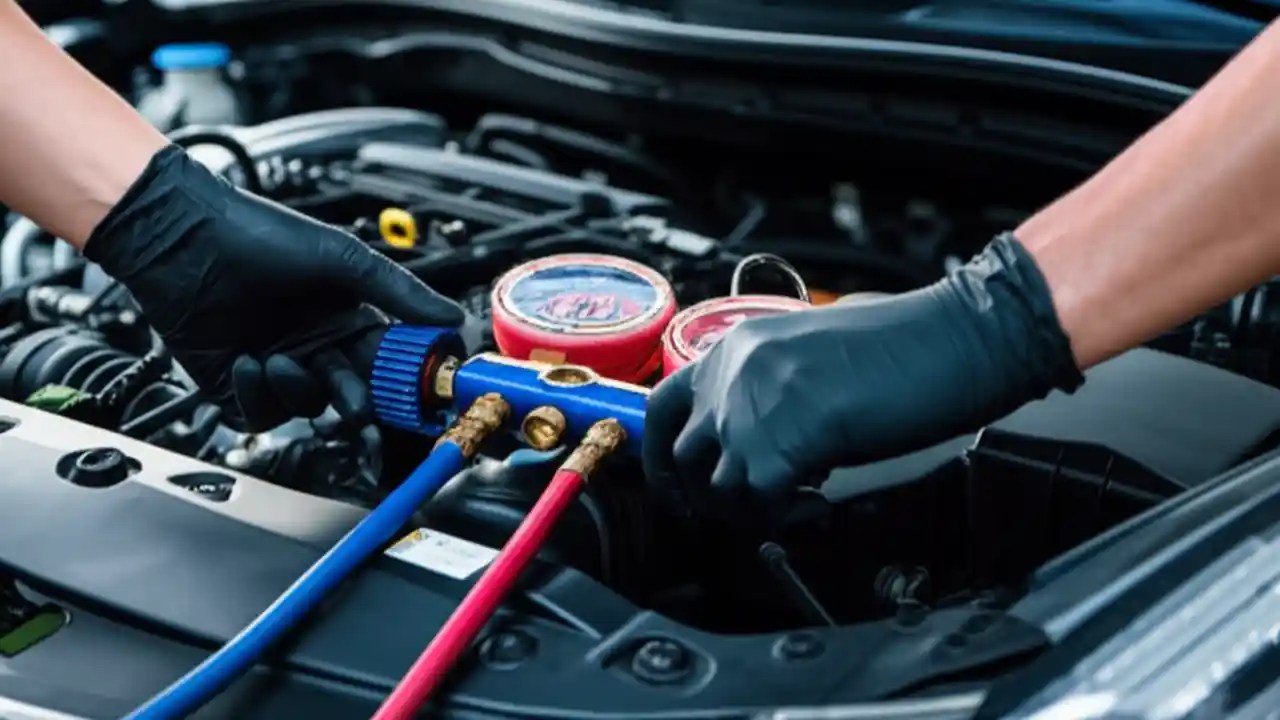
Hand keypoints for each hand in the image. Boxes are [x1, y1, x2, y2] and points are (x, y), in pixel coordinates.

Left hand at [84, 145, 463, 430]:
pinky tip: (248, 363)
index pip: (390, 362)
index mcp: (347, 318)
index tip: (416, 388)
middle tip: (356, 401)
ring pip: (309, 409)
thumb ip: (400, 291)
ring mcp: (278, 367)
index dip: (404, 379)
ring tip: (276, 358)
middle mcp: (315, 345)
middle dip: (357, 401)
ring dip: (297, 389)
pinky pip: (261, 415)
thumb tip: (451, 316)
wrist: (181, 238)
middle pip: (354, 395)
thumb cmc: (256, 233)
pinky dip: (257, 395)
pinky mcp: (237, 385)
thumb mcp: (340, 257)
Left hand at [643, 234, 1082, 519]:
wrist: (951, 340)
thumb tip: (747, 449)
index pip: (661, 405)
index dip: (661, 455)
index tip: (678, 486)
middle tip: (747, 510)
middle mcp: (731, 375)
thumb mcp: (810, 361)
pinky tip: (817, 504)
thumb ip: (765, 396)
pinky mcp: (781, 446)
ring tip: (798, 500)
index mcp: (736, 348)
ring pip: (715, 489)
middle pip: (681, 457)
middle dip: (708, 496)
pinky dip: (784, 519)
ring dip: (750, 509)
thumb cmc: (900, 348)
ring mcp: (750, 410)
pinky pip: (757, 508)